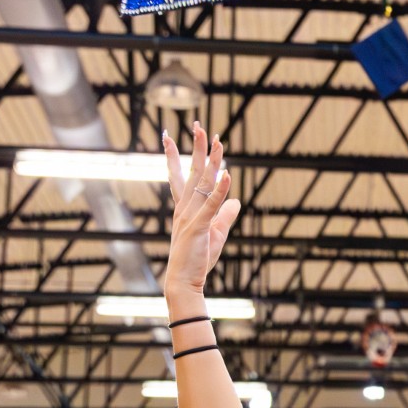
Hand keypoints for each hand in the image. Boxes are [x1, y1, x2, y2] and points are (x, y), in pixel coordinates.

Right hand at [162, 123, 241, 301]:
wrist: (183, 282)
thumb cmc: (197, 260)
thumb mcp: (215, 234)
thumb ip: (225, 216)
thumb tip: (236, 202)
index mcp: (184, 208)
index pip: (179, 175)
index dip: (174, 155)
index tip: (171, 135)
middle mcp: (184, 208)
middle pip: (191, 171)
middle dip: (196, 147)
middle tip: (198, 125)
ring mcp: (190, 216)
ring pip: (202, 182)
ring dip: (212, 161)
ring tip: (218, 141)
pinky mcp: (199, 227)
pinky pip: (211, 204)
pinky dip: (220, 188)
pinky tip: (227, 174)